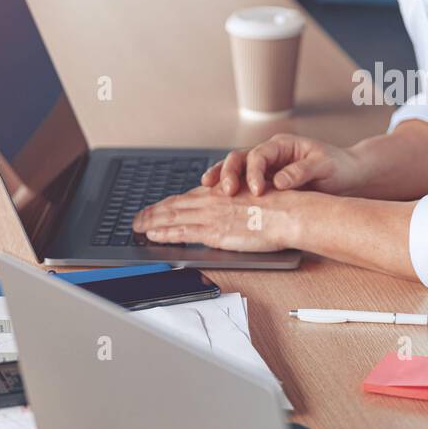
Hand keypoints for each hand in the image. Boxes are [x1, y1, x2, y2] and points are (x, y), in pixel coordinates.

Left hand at [132, 185, 302, 250]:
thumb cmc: (281, 207)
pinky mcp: (213, 232)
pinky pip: (181, 233)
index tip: (156, 207)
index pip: (187, 197)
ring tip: (138, 227)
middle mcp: (211, 202)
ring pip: (172, 217)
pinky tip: (153, 235)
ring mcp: (210, 217)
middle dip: (153, 212)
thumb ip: (235, 204)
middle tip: (138, 218)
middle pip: (174, 206)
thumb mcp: (253, 198)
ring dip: (152, 222)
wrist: (289, 213)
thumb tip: (227, 210)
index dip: (168, 203)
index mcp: (221, 193)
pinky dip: (164, 233)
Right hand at [202, 134, 365, 196]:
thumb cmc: (338, 167)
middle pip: (240, 158)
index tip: (258, 190)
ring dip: (222, 178)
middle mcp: (271, 154)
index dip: (254, 172)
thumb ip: (301, 171)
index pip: (259, 155)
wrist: (348, 176)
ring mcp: (266, 168)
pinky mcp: (266, 183)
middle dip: (229, 172)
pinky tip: (219, 198)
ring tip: (209, 190)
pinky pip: (243, 184)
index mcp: (283, 145)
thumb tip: (279, 181)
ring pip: (236, 169)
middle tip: (226, 190)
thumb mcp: (324, 166)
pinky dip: (230, 189)